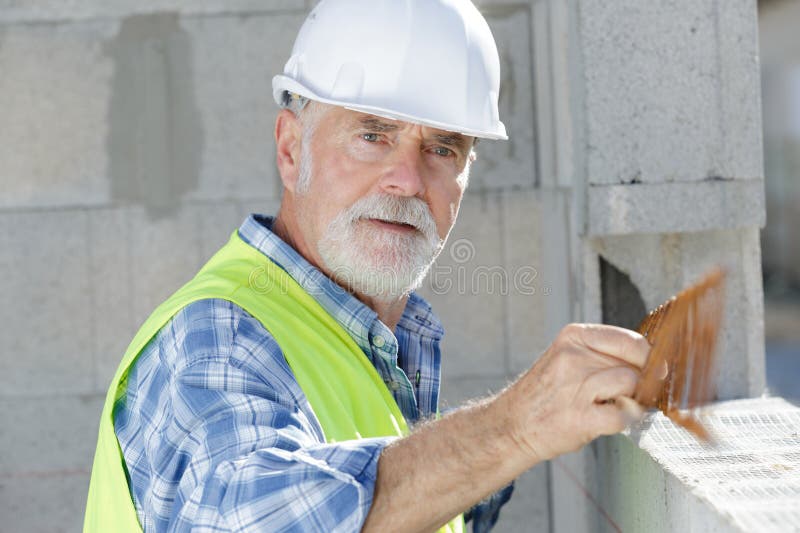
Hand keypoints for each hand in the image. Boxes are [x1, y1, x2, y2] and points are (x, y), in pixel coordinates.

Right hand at [500, 323, 649, 462]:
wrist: (513, 424)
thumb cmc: (547, 394)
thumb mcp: (569, 358)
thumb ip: (605, 355)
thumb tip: (655, 363)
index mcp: (573, 336)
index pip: (631, 341)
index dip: (649, 359)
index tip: (652, 371)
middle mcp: (573, 357)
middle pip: (635, 364)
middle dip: (641, 381)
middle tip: (629, 393)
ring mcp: (575, 386)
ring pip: (631, 385)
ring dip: (632, 400)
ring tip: (613, 405)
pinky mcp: (580, 417)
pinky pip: (624, 415)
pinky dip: (623, 421)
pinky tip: (607, 419)